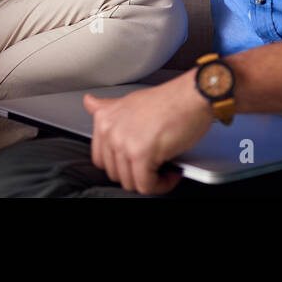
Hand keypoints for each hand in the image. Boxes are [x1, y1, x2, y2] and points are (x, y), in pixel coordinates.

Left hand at [83, 74, 213, 194]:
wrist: (193, 95)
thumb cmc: (170, 100)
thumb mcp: (130, 100)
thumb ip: (108, 107)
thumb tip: (88, 102)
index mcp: (105, 119)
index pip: (101, 159)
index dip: (122, 165)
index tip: (137, 162)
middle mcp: (110, 130)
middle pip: (115, 173)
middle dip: (137, 173)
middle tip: (156, 164)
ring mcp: (123, 142)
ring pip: (130, 182)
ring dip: (151, 181)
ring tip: (166, 167)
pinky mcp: (141, 154)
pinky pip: (146, 186)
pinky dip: (162, 185)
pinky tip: (172, 173)